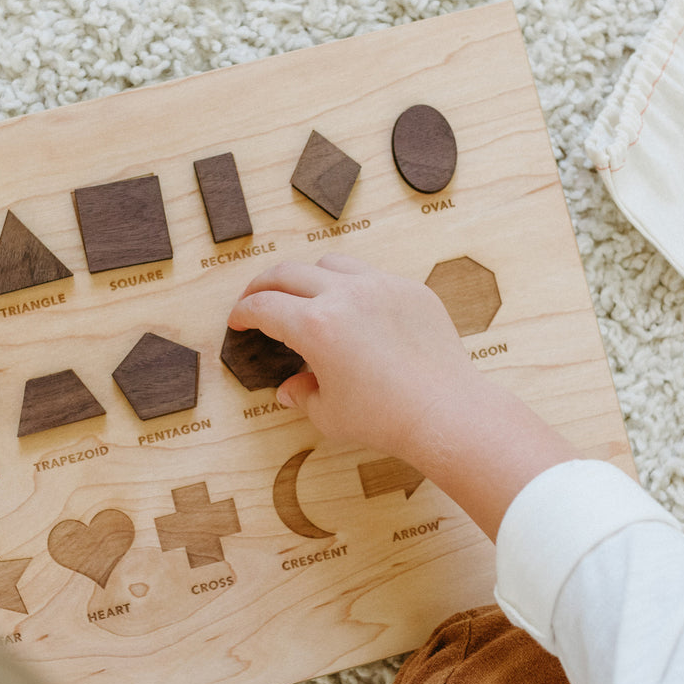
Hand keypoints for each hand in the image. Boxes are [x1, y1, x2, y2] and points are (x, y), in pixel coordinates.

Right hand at [228, 254, 579, 539]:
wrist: (445, 413)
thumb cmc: (386, 419)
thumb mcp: (330, 414)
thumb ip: (303, 394)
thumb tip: (290, 388)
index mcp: (315, 326)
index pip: (263, 307)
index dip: (243, 313)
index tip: (239, 321)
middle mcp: (345, 296)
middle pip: (288, 273)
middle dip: (263, 286)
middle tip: (256, 300)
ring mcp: (381, 287)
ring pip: (331, 264)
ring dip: (309, 277)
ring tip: (305, 297)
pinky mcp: (411, 290)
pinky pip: (372, 277)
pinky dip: (354, 287)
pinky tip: (356, 311)